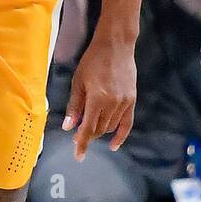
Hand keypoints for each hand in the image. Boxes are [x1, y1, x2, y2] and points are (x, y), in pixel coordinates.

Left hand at [63, 30, 135, 160]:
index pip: (88, 128)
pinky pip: (127, 123)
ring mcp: (124, 102)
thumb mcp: (78, 82)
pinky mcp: (131, 100)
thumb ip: (74, 106)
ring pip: (110, 127)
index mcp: (97, 99)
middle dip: (87, 135)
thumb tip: (69, 127)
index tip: (78, 156)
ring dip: (99, 131)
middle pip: (98, 129)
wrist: (116, 46)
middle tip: (78, 135)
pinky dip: (120, 135)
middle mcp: (112, 103)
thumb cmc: (93, 60)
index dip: (81, 143)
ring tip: (90, 128)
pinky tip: (114, 144)